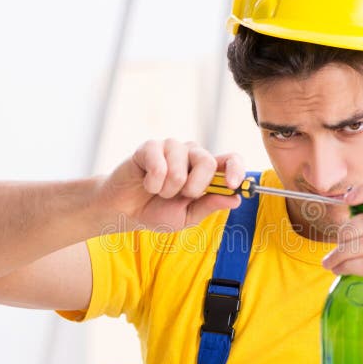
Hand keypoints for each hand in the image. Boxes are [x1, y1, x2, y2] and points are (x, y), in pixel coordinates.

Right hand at [97, 139, 243, 231]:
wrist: (126, 211)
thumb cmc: (157, 211)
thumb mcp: (187, 217)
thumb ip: (209, 206)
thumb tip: (235, 200)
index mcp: (206, 171)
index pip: (231, 159)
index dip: (236, 169)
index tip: (232, 185)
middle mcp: (192, 154)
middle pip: (207, 162)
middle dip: (194, 188)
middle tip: (180, 196)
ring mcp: (171, 147)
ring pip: (180, 168)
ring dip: (168, 189)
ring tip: (159, 191)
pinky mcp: (150, 147)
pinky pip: (158, 166)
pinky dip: (152, 183)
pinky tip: (146, 183)